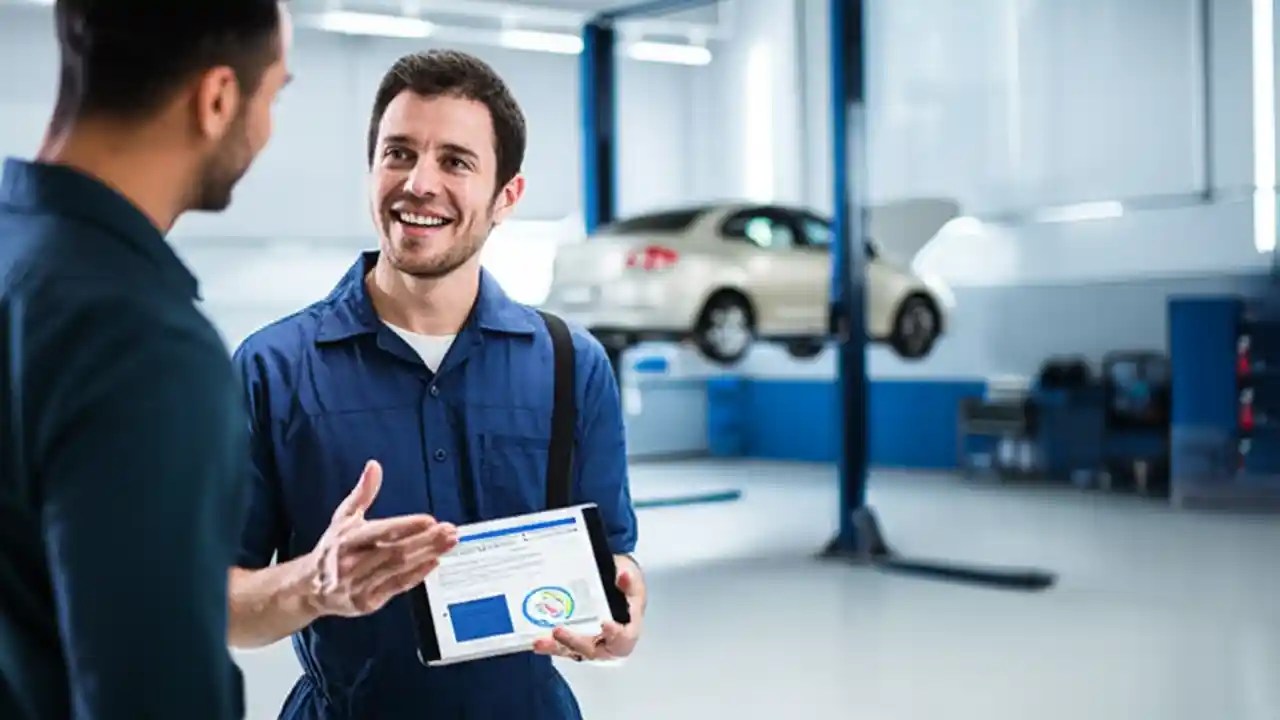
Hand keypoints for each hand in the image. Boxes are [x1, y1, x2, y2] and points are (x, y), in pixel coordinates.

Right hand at [306, 460, 457, 617]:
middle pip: (395, 551)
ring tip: (449, 542)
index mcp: (346, 540)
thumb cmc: (333, 549)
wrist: (311, 587)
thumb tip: (374, 466)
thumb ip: (362, 493)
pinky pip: (397, 586)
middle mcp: (351, 563)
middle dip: (426, 541)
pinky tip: (434, 561)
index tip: (430, 520)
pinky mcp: (366, 601)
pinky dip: (417, 575)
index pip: (381, 532)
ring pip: (399, 568)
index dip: (407, 526)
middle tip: (450, 531)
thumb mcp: (343, 518)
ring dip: (427, 554)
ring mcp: (358, 584)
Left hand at [532, 561, 644, 662]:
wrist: (615, 591)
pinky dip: (549, 644)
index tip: (605, 624)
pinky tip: (536, 640)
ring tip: (540, 641)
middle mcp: (607, 644)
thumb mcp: (632, 582)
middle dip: (574, 641)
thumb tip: (623, 576)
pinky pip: (561, 647)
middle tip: (559, 631)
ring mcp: (588, 645)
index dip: (615, 634)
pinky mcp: (572, 643)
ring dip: (555, 647)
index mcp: (626, 632)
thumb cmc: (625, 591)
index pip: (623, 638)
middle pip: (592, 649)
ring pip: (572, 651)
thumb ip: (629, 581)